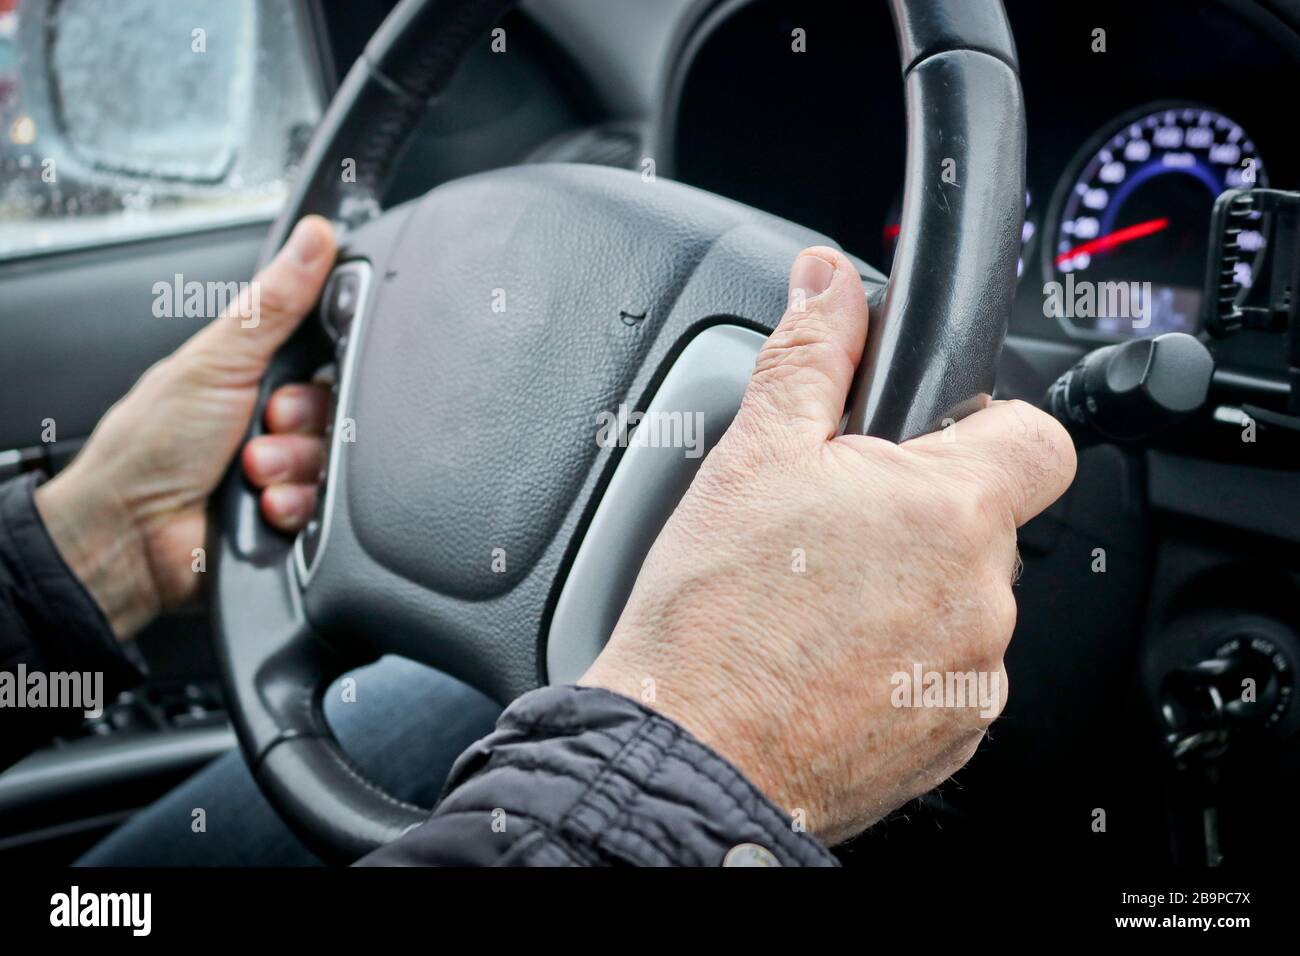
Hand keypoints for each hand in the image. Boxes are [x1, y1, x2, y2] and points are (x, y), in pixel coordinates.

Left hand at [35, 217, 336, 638]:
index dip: (321, 369)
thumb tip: (313, 238)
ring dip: (292, 466)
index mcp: (257, 375)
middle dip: (299, 422)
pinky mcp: (291, 514)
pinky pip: (326, 505)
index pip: (326, 357)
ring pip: (334, 459)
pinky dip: (294, 505)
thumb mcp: (217, 359)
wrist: (129, 534)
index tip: (295, 376)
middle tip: (263, 424)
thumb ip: (274, 301)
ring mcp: (283, 469)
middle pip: (336, 410)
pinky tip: (262, 505)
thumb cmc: (149, 445)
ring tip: (250, 471)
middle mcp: (274, 421)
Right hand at [581, 246, 1076, 845]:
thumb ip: (809, 355)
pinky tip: (828, 663)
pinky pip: (949, 675)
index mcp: (950, 510)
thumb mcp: (751, 456)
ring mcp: (974, 676)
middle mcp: (984, 597)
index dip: (983, 425)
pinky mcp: (952, 739)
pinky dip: (904, 663)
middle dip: (922, 514)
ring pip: (965, 601)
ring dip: (912, 591)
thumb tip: (828, 282)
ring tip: (818, 607)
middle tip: (831, 533)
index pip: (1036, 435)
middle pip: (986, 523)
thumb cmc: (713, 619)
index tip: (925, 444)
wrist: (688, 756)